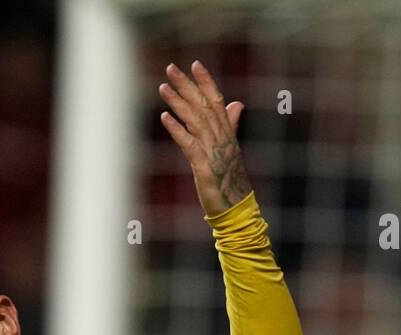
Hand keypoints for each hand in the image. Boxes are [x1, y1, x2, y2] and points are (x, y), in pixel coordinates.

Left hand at [158, 61, 250, 215]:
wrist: (236, 205)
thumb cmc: (230, 177)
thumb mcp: (231, 147)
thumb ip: (231, 123)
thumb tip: (237, 103)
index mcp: (226, 132)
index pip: (217, 100)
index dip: (206, 81)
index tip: (195, 63)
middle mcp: (221, 137)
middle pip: (203, 105)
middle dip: (187, 85)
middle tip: (171, 68)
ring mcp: (213, 151)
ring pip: (194, 120)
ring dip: (177, 102)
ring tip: (163, 87)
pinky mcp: (203, 166)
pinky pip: (188, 144)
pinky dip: (177, 129)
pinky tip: (165, 117)